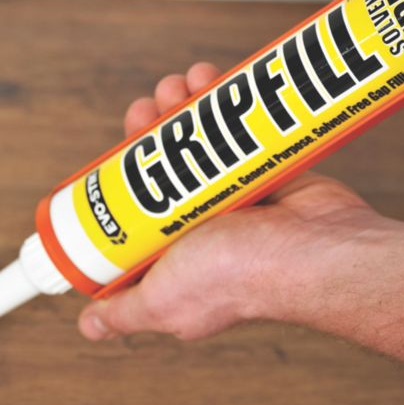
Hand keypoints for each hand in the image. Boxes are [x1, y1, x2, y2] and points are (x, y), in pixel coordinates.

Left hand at [78, 62, 378, 341]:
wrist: (314, 249)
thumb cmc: (239, 278)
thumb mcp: (163, 301)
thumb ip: (125, 312)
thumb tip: (89, 326)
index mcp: (175, 260)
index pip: (134, 213)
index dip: (121, 177)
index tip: (114, 152)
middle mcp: (203, 229)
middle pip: (163, 166)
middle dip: (150, 130)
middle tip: (147, 109)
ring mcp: (235, 198)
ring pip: (197, 140)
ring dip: (180, 105)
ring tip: (176, 87)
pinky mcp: (264, 170)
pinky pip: (236, 127)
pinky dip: (221, 98)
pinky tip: (207, 78)